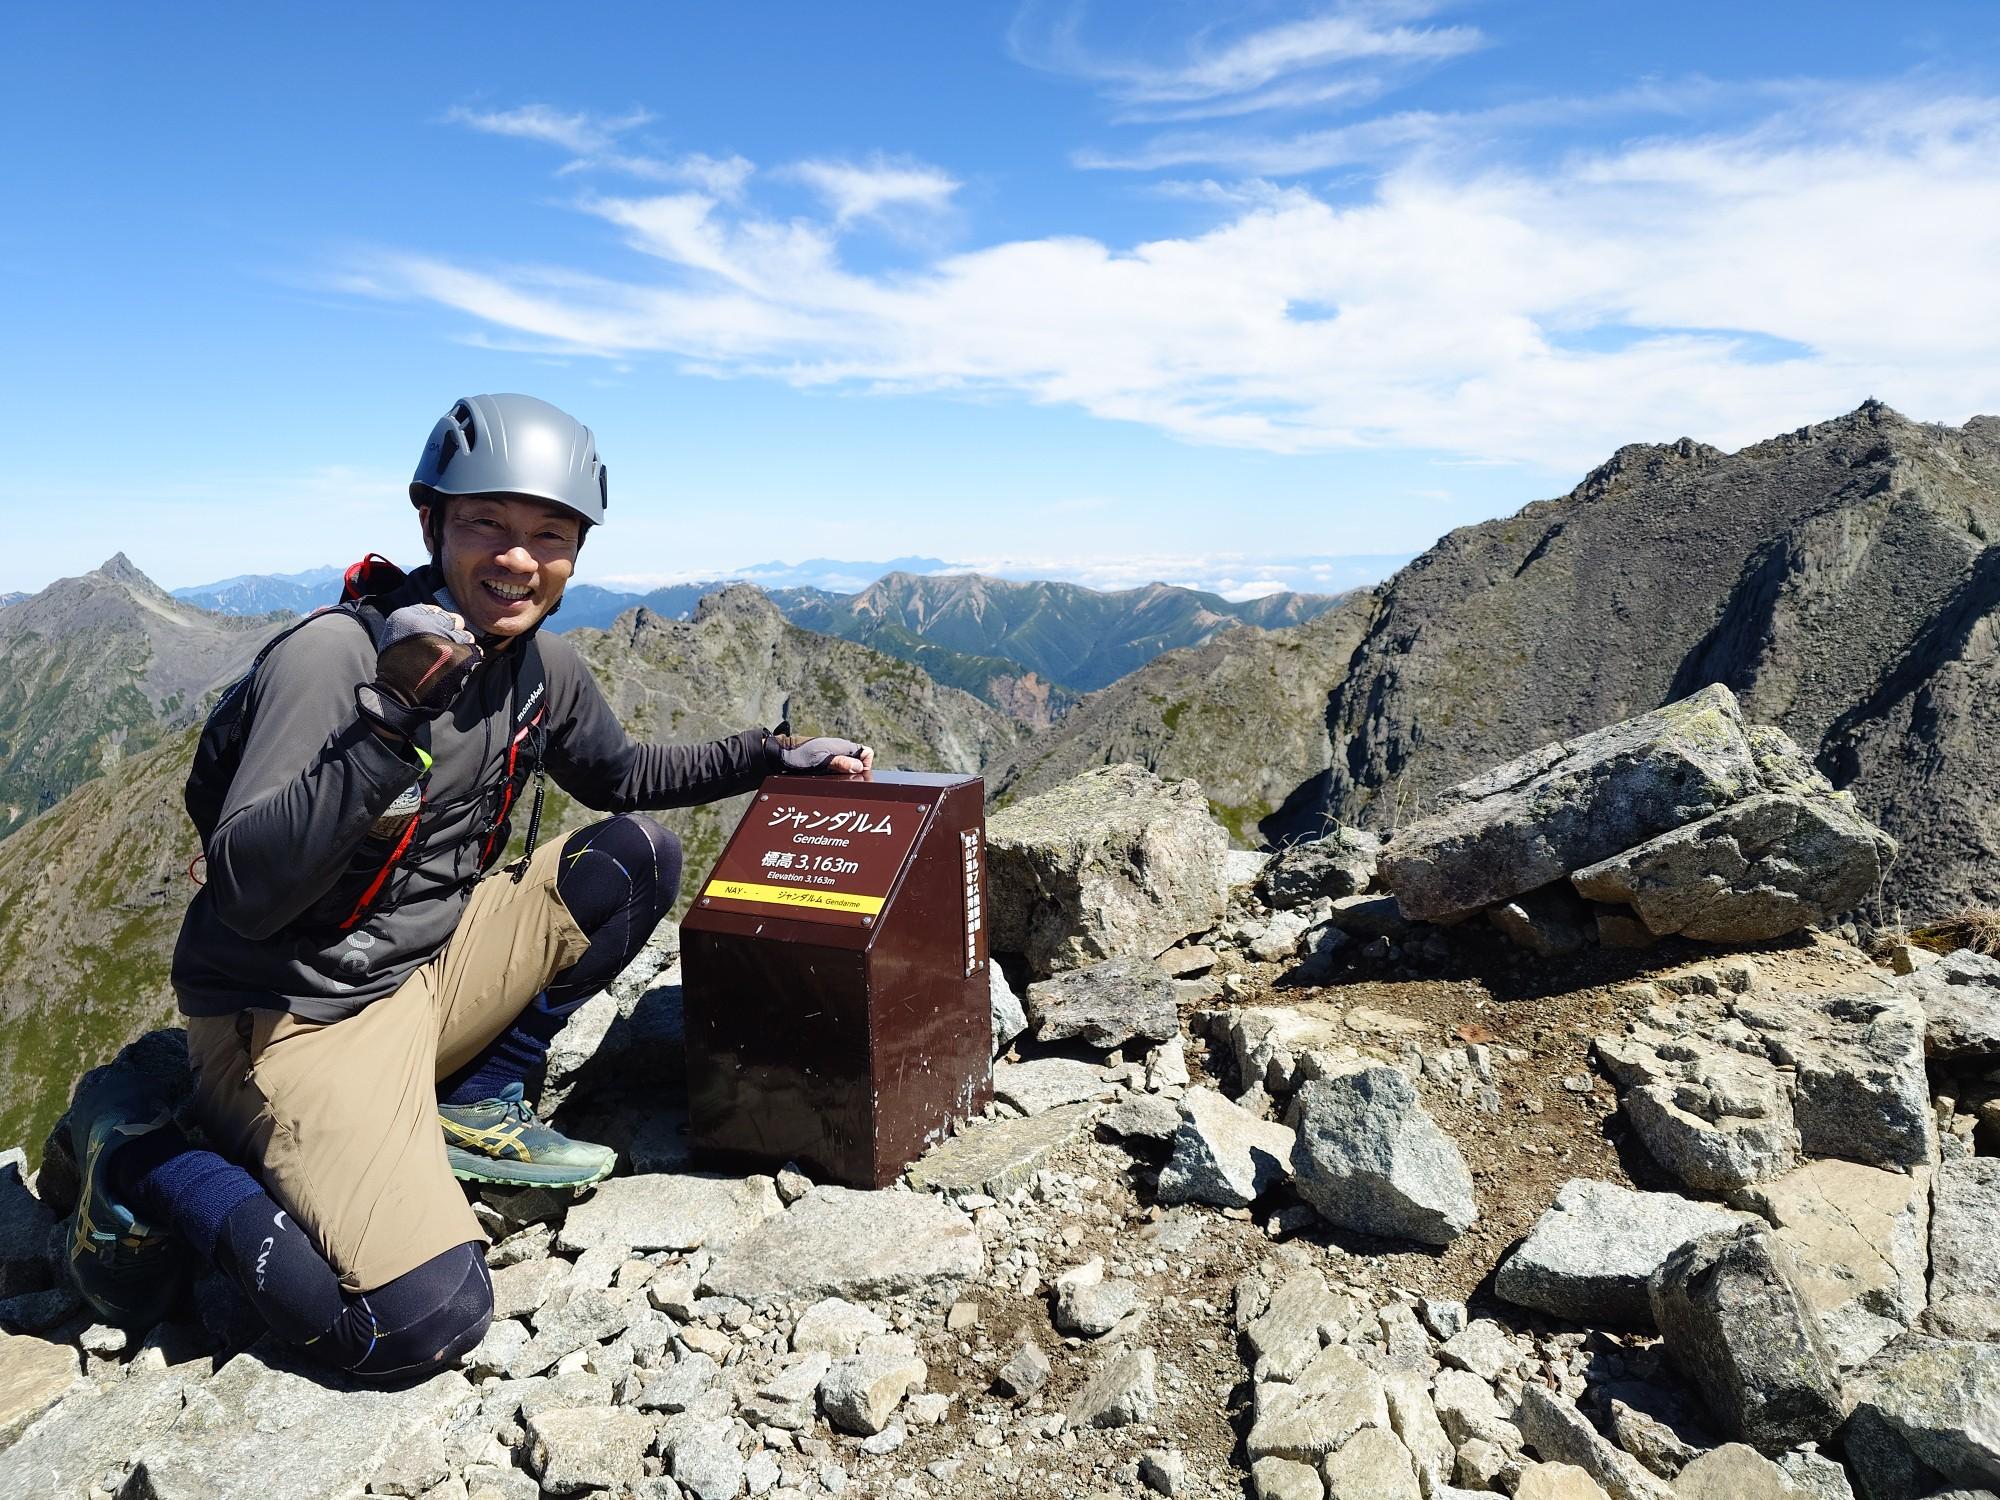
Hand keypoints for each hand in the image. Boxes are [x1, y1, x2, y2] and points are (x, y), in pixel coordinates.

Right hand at [355, 604, 481, 740]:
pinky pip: (474, 651)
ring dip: (462, 644)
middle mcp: (426, 624)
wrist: (398, 697)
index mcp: (406, 617)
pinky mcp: (459, 655)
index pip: (433, 610)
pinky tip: (461, 664)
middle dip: (452, 631)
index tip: (438, 629)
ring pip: (465, 634)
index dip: (438, 621)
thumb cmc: (396, 670)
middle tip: (446, 645)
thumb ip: (414, 625)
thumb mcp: (395, 639)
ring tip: (452, 657)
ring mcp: (444, 639)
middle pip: (452, 619)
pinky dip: (470, 657)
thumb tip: (435, 618)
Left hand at [776, 734, 874, 774]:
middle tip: (847, 783)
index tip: (857, 775)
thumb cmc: (798, 756)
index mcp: (842, 746)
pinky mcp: (824, 763)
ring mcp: (832, 757)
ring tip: (837, 784)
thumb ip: (840, 763)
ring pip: (848, 767)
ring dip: (846, 776)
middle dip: (856, 773)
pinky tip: (829, 783)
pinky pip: (838, 770)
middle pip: (859, 762)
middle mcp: (840, 750)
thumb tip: (859, 767)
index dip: (866, 764)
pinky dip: (837, 777)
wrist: (780, 755)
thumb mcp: (820, 760)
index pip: (867, 753)